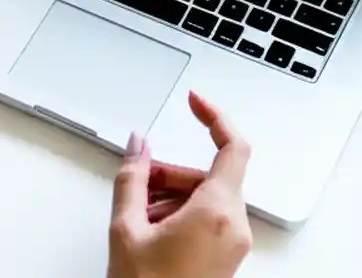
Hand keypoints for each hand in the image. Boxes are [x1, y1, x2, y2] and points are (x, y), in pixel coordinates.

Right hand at [108, 92, 252, 277]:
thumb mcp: (126, 230)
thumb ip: (133, 177)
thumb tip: (137, 144)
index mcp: (218, 212)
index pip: (233, 145)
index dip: (214, 116)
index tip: (195, 101)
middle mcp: (235, 227)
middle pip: (211, 175)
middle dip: (171, 173)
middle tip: (139, 182)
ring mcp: (234, 245)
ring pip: (207, 198)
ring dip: (172, 198)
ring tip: (138, 219)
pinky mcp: (226, 259)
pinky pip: (208, 220)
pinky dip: (180, 216)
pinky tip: (151, 234)